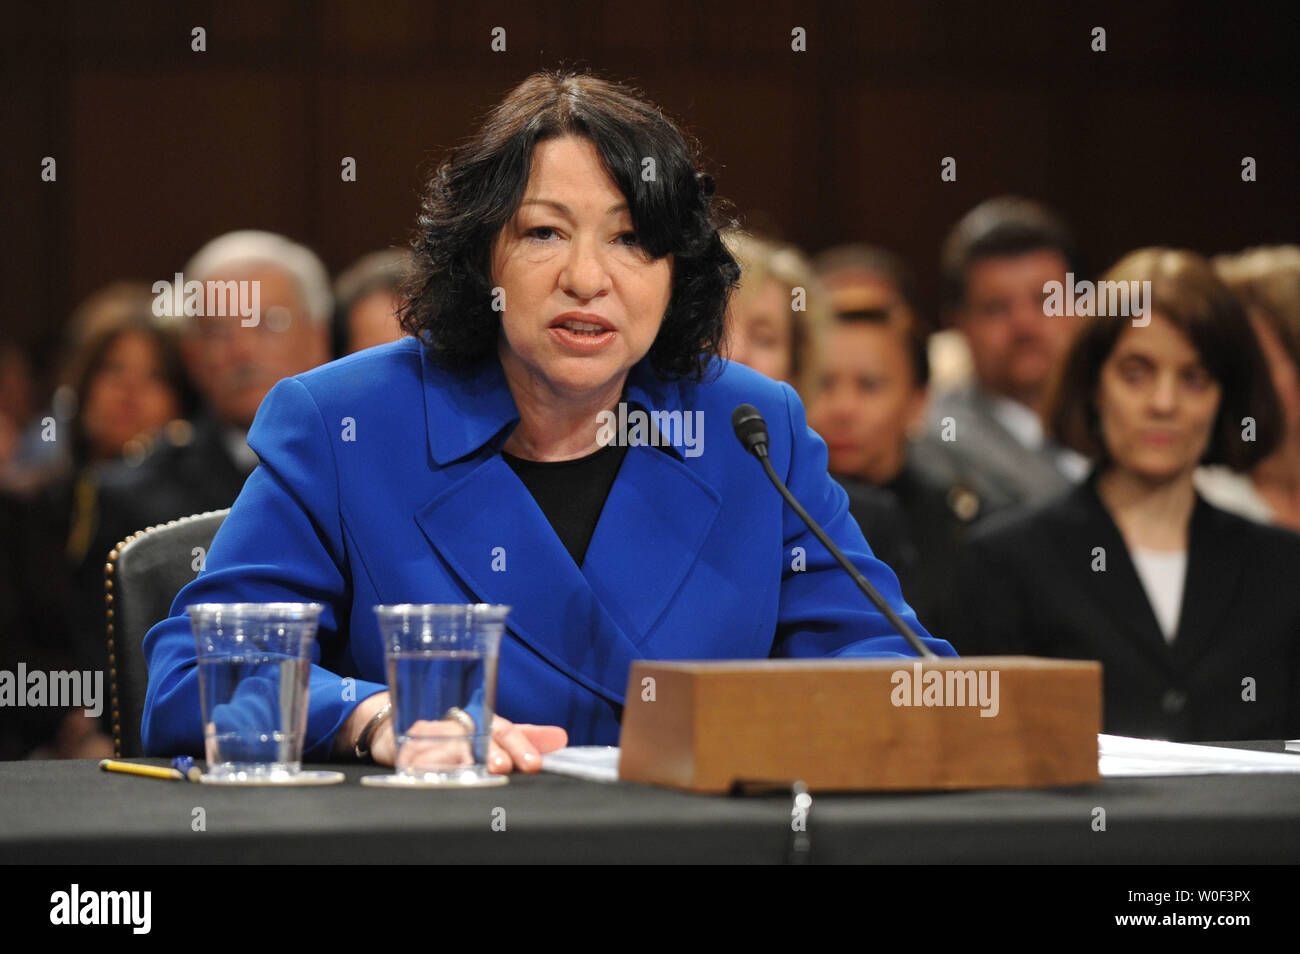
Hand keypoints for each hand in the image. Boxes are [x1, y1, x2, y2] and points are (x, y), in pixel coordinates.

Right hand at [367, 712, 566, 773]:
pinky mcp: (404, 750)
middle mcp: (458, 725)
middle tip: (502, 767)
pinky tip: (440, 775)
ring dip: (462, 762)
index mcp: (481, 720)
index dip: (520, 745)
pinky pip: (416, 759)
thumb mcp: (491, 732)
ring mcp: (430, 736)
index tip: (534, 764)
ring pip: (449, 747)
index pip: (505, 729)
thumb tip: (561, 738)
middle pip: (477, 737)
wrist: (398, 727)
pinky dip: (429, 767)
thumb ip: (525, 737)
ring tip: (475, 773)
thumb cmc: (454, 732)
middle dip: (491, 752)